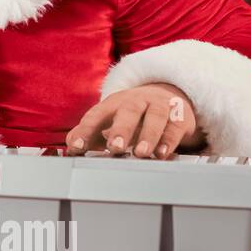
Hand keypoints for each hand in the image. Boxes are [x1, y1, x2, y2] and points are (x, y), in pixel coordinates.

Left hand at [65, 82, 203, 158]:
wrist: (168, 95)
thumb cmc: (132, 113)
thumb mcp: (110, 119)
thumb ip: (89, 132)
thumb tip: (71, 145)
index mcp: (114, 103)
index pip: (97, 114)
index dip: (86, 130)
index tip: (77, 147)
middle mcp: (137, 102)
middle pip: (128, 111)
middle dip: (121, 129)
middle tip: (114, 147)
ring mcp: (159, 107)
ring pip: (155, 117)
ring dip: (148, 135)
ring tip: (141, 153)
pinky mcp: (179, 117)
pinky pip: (175, 127)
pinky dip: (169, 141)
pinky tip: (162, 154)